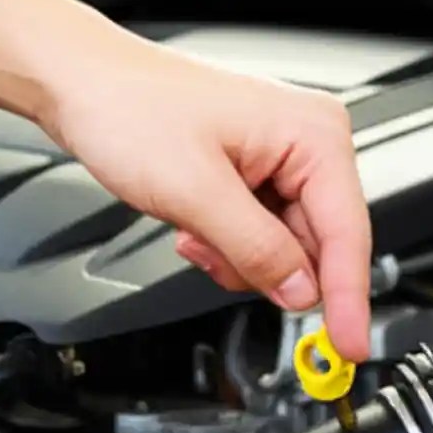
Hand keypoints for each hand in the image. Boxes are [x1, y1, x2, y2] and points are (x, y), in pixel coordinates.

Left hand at [42, 35, 372, 361]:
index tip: (349, 348)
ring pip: (283, 246)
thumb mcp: (195, 192)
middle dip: (264, 265)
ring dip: (237, 254)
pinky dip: (224, 242)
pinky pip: (257, 232)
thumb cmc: (130, 108)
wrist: (83, 83)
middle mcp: (306, 141)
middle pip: (316, 245)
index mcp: (313, 133)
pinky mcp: (253, 169)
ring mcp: (280, 156)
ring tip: (193, 226)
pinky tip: (192, 222)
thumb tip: (300, 292)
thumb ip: (257, 248)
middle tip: (211, 252)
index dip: (347, 299)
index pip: (347, 234)